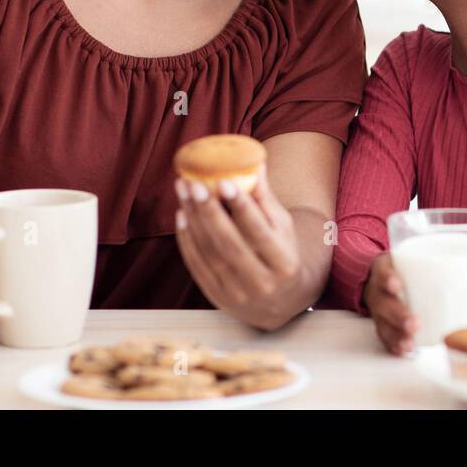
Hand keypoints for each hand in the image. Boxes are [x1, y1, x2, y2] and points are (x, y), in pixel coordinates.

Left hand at [174, 166, 305, 330]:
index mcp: (284, 264)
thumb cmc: (282, 254)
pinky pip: (197, 266)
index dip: (241, 207)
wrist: (280, 303)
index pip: (259, 233)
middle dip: (209, 212)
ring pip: (210, 254)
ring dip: (193, 221)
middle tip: (195, 183)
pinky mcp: (218, 298)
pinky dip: (187, 240)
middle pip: (230, 245)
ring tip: (184, 192)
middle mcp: (262, 283)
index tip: (224, 181)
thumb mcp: (283, 229)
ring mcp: (238, 294)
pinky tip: (182, 215)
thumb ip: (266, 200)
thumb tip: (255, 163)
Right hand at [364, 252, 416, 355]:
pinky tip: (405, 350)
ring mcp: (379, 310)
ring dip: (397, 334)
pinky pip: (385, 336)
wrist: (380, 278)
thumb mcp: (420, 262)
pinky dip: (394, 344)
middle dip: (398, 314)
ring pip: (383, 323)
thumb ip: (452, 274)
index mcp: (387, 269)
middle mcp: (379, 290)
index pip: (383, 270)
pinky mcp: (383, 324)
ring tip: (411, 343)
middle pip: (383, 302)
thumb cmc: (408, 271)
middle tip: (415, 323)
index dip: (388, 277)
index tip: (397, 285)